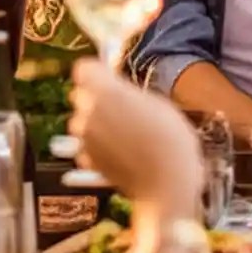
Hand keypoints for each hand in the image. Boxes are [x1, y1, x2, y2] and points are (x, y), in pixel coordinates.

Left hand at [67, 58, 202, 206]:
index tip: (109, 79)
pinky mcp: (84, 157)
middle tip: (122, 109)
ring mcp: (83, 136)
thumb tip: (117, 91)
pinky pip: (86, 144)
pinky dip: (97, 146)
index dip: (97, 74)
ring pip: (82, 120)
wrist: (167, 184)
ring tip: (125, 135)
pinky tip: (121, 153)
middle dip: (95, 99)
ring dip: (96, 124)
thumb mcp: (157, 104)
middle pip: (80, 94)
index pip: (84, 68)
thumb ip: (128, 94)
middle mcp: (88, 110)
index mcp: (106, 90)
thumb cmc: (171, 140)